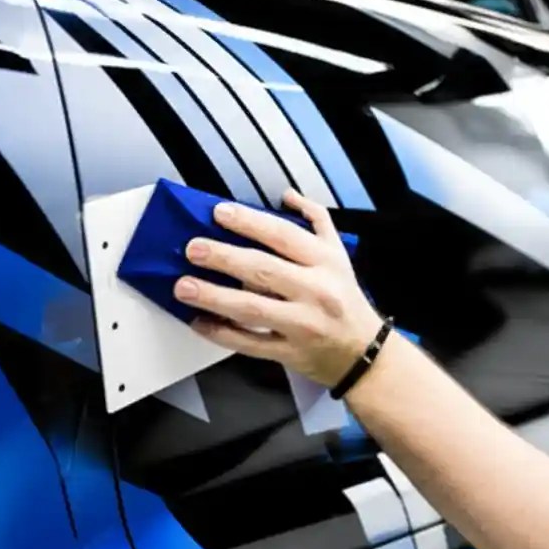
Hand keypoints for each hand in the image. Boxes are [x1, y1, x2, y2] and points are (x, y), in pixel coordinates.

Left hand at [173, 188, 384, 387]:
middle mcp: (316, 290)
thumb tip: (287, 195)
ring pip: (253, 308)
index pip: (283, 235)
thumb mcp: (339, 255)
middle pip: (264, 270)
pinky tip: (199, 321)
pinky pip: (250, 343)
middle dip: (223, 257)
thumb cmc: (344, 300)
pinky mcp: (289, 352)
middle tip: (192, 248)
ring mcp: (302, 324)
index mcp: (326, 262)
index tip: (218, 212)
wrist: (365, 353)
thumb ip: (315, 220)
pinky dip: (221, 332)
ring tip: (184, 286)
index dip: (249, 222)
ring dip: (214, 296)